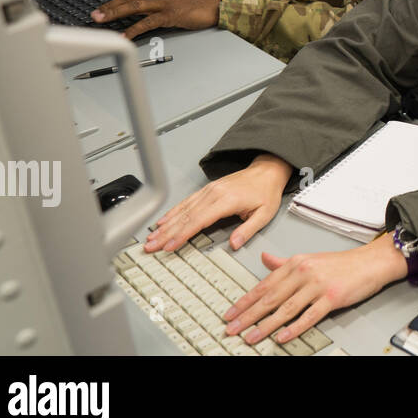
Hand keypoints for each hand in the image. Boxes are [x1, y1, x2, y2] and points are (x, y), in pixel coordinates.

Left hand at [92, 0, 219, 38]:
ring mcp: (165, 3)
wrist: (218, 4)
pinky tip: (124, 35)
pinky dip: (133, 29)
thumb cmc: (200, 4)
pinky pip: (147, 22)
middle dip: (109, 6)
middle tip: (94, 14)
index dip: (115, 0)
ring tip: (101, 20)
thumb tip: (144, 13)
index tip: (103, 7)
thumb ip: (160, 2)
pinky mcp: (171, 15)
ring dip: (115, 13)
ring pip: (134, 6)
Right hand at [145, 153, 291, 252]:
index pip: (199, 221)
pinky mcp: (208, 189)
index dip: (182, 235)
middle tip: (151, 246)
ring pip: (182, 209)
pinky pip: (186, 202)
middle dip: (166, 233)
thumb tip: (234, 244)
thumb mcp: (264, 214)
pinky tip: (163, 221)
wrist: (267, 171)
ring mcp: (209, 191)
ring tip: (152, 236)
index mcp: (226, 201)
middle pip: (185, 216)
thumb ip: (248, 230)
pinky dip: (172, 212)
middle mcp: (214, 194)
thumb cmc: (266, 192)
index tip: (169, 246)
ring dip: (165, 224)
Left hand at [226, 236, 407, 344]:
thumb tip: (264, 259)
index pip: (264, 285)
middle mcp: (304, 273)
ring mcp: (318, 286)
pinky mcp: (332, 298)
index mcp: (296, 263)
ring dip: (265, 325)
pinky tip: (281, 337)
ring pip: (286, 308)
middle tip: (232, 328)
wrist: (370, 263)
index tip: (230, 313)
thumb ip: (284, 263)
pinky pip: (309, 316)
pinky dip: (294, 328)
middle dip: (248, 315)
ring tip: (250, 337)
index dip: (245, 301)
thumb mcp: (309, 258)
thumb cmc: (341, 263)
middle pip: (270, 298)